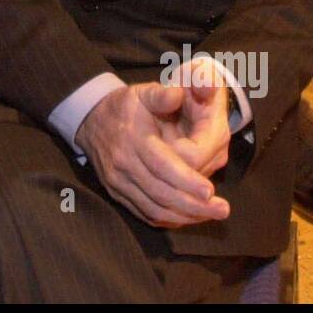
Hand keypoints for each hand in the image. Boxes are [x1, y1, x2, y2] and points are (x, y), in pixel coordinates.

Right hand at [75, 70, 231, 228]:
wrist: (90, 120)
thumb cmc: (124, 106)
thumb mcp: (142, 92)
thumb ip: (161, 94)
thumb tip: (179, 93)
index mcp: (133, 140)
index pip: (161, 166)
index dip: (186, 180)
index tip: (209, 191)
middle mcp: (124, 165)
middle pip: (160, 194)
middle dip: (193, 206)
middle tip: (222, 209)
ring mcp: (119, 183)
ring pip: (153, 209)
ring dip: (184, 216)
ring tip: (211, 216)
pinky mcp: (118, 194)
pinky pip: (144, 214)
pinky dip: (168, 219)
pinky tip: (187, 218)